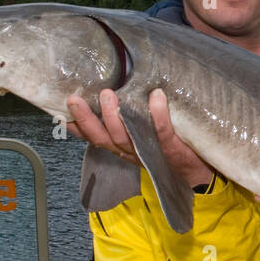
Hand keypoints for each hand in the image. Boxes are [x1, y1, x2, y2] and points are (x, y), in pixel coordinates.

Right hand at [67, 89, 213, 188]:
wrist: (200, 172)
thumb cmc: (168, 147)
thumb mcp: (141, 134)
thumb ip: (125, 118)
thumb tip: (109, 88)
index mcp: (121, 148)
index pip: (93, 138)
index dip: (76, 127)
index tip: (59, 112)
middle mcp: (130, 151)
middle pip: (102, 138)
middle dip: (87, 119)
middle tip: (76, 98)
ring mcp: (149, 150)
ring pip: (125, 137)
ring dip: (115, 116)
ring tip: (109, 94)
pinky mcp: (171, 148)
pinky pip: (161, 130)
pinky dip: (158, 113)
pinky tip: (156, 96)